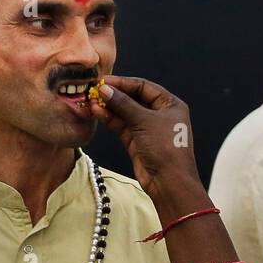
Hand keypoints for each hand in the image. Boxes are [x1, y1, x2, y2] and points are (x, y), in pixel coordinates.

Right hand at [89, 76, 202, 202]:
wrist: (168, 182)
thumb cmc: (166, 148)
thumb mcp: (145, 121)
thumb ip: (124, 104)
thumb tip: (105, 89)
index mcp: (170, 104)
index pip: (144, 87)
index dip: (124, 83)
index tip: (104, 81)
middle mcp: (160, 114)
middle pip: (133, 98)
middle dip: (114, 95)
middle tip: (95, 89)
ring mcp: (147, 128)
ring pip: (125, 112)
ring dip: (109, 107)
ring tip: (91, 100)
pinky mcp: (136, 141)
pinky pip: (121, 125)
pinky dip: (110, 119)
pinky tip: (97, 112)